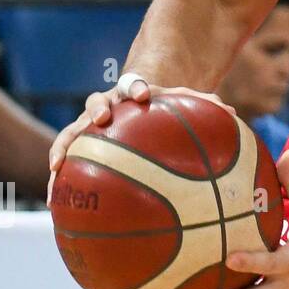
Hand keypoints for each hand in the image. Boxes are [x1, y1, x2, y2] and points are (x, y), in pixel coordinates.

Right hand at [46, 76, 235, 204]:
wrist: (137, 104)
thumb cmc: (163, 108)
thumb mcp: (182, 105)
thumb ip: (204, 106)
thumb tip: (232, 112)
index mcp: (131, 94)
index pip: (132, 85)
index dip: (135, 87)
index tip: (142, 95)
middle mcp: (107, 106)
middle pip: (96, 102)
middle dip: (97, 109)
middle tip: (101, 119)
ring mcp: (89, 126)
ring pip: (71, 132)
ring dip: (63, 145)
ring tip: (57, 166)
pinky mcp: (78, 147)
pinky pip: (67, 162)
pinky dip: (60, 179)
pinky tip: (57, 203)